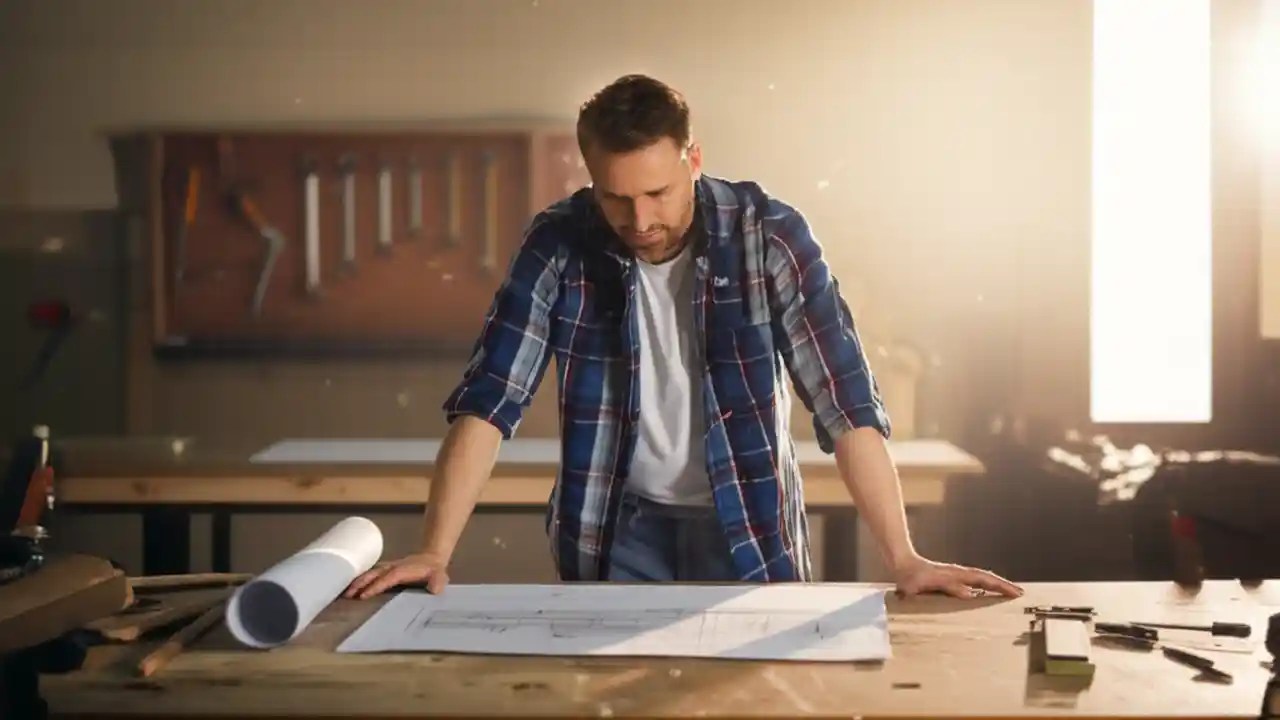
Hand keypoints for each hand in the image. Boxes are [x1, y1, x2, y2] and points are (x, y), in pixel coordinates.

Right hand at [343, 552, 449, 598]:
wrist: (431, 558)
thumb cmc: (433, 570)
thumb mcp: (440, 575)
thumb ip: (438, 581)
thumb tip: (434, 589)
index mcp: (403, 570)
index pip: (387, 579)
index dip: (376, 586)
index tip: (364, 595)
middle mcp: (392, 568)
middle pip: (373, 574)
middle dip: (360, 584)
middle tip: (347, 595)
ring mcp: (388, 568)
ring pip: (369, 573)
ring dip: (357, 582)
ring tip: (344, 593)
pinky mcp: (386, 571)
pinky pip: (371, 574)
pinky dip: (360, 580)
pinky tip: (351, 588)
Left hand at [892, 554, 1022, 598]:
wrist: (901, 564)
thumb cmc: (910, 577)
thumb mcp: (927, 584)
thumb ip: (948, 587)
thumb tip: (971, 594)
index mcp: (956, 575)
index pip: (984, 579)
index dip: (1000, 586)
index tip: (1015, 592)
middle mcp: (958, 573)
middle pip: (986, 578)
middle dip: (1003, 585)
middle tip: (1020, 594)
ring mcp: (955, 575)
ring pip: (981, 579)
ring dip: (995, 585)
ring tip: (1010, 593)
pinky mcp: (950, 579)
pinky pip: (972, 582)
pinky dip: (983, 586)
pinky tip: (986, 593)